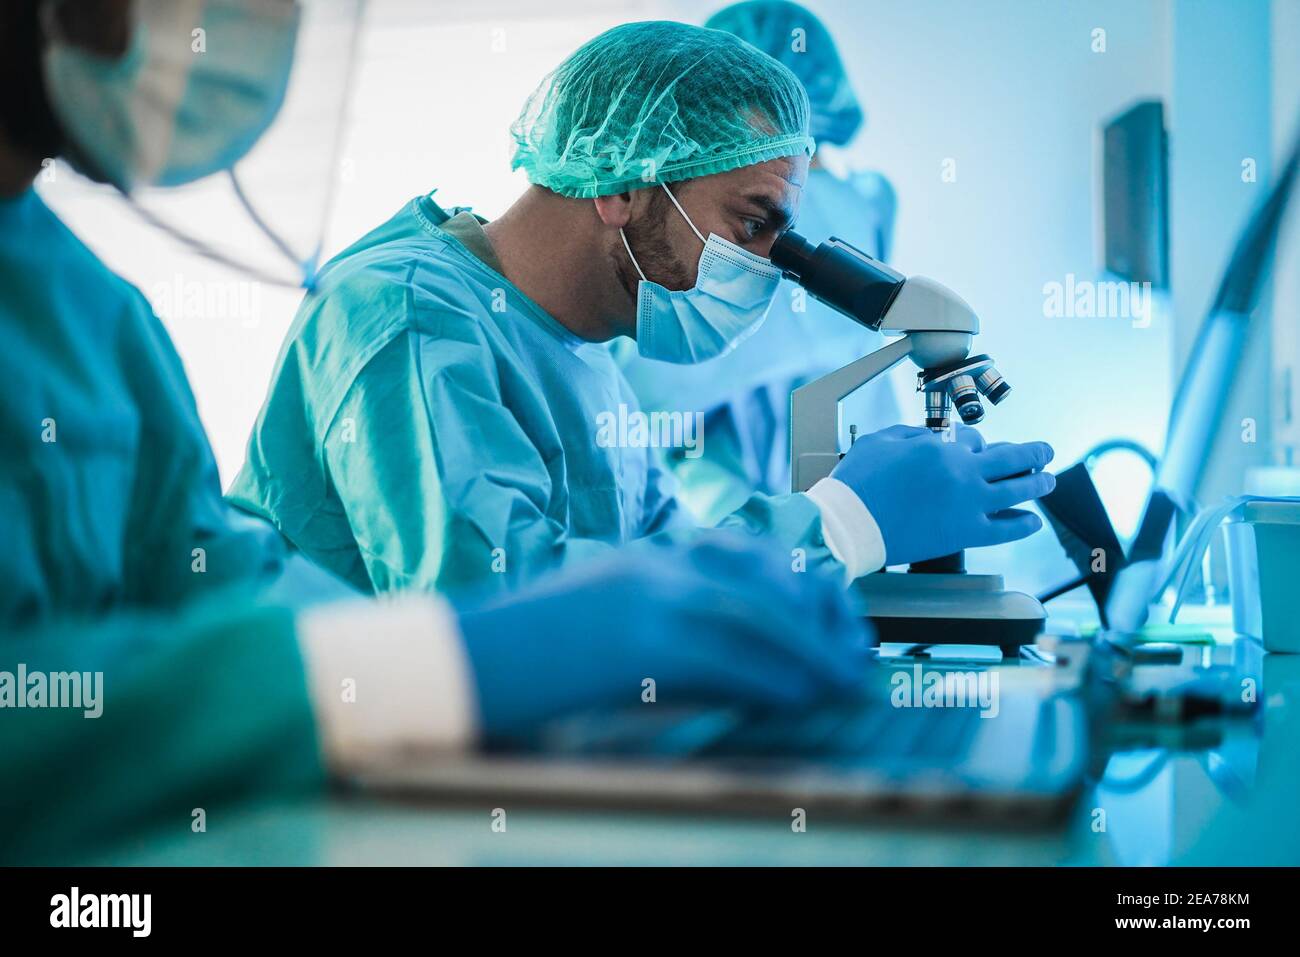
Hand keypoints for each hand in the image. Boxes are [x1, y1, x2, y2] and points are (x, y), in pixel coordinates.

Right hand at [456, 535, 871, 742]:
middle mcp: (650, 565)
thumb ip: (658, 631)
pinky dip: (775, 676)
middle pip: (761, 582)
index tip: (826, 615)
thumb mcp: (597, 627)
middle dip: (817, 620)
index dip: (792, 587)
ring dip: (812, 653)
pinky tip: (804, 696)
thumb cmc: (517, 654)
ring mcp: (644, 595)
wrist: (452, 659)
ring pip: (756, 616)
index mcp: (641, 557)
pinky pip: (727, 656)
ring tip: (848, 682)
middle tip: (854, 653)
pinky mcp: (637, 638)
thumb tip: (724, 666)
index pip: (739, 557)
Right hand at [831, 424, 1054, 566]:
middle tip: (1045, 451)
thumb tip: (933, 437)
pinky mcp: (966, 534)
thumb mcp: (880, 440)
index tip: (978, 448)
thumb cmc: (857, 482)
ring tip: (1049, 480)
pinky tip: (1034, 521)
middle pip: (1012, 459)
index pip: (976, 440)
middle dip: (1034, 453)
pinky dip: (1024, 524)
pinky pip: (1007, 529)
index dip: (980, 443)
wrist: (848, 525)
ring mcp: (969, 504)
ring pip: (1019, 490)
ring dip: (1039, 483)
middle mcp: (963, 472)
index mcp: (940, 447)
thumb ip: (911, 434)